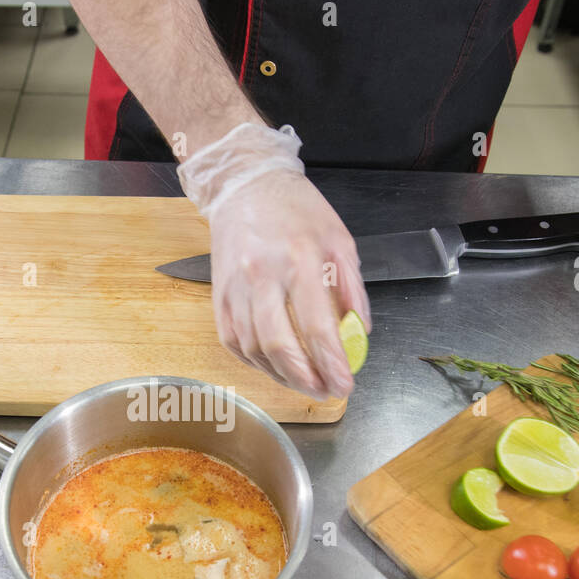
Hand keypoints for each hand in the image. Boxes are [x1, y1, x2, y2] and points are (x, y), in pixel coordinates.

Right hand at [177, 122, 369, 398]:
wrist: (245, 186)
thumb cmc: (296, 211)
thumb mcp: (339, 239)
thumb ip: (352, 288)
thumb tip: (360, 333)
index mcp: (299, 260)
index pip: (316, 326)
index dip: (332, 363)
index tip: (345, 385)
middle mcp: (262, 276)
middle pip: (280, 345)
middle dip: (305, 379)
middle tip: (325, 393)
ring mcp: (235, 288)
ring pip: (254, 349)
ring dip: (281, 376)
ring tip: (304, 384)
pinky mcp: (218, 296)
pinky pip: (234, 341)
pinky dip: (255, 362)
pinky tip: (275, 368)